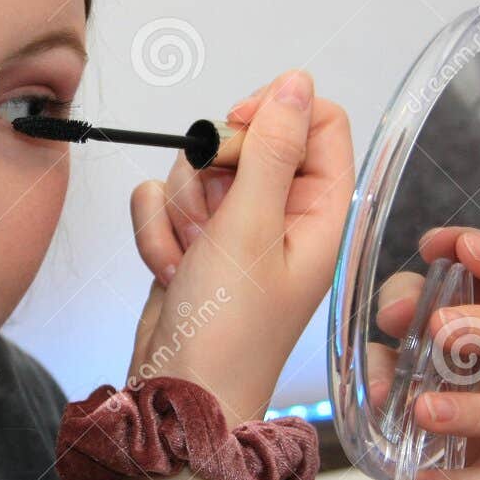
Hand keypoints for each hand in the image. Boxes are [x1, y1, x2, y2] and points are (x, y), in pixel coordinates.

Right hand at [125, 70, 353, 426]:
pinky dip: (158, 233)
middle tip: (212, 219)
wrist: (179, 397)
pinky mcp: (194, 245)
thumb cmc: (228, 333)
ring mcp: (236, 232)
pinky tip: (170, 271)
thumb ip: (271, 148)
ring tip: (191, 260)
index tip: (234, 127)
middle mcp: (283, 217)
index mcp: (321, 212)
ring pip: (198, 171)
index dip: (273, 111)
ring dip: (180, 211)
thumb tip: (295, 82)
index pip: (317, 121)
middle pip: (246, 140)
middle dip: (211, 174)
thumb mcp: (250, 229)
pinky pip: (165, 203)